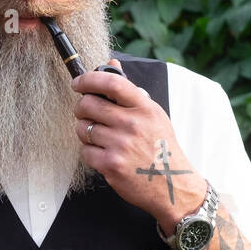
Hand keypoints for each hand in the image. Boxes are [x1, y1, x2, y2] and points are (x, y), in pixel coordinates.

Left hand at [73, 60, 206, 232]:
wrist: (172, 185)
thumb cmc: (161, 148)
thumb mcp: (153, 115)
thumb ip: (130, 91)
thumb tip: (111, 63)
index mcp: (144, 108)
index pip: (111, 83)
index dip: (88, 79)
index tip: (79, 82)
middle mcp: (132, 124)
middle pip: (88, 105)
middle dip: (82, 108)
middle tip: (87, 114)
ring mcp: (120, 145)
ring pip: (82, 128)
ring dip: (84, 132)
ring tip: (100, 138)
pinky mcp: (111, 164)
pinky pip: (84, 151)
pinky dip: (89, 152)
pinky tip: (103, 154)